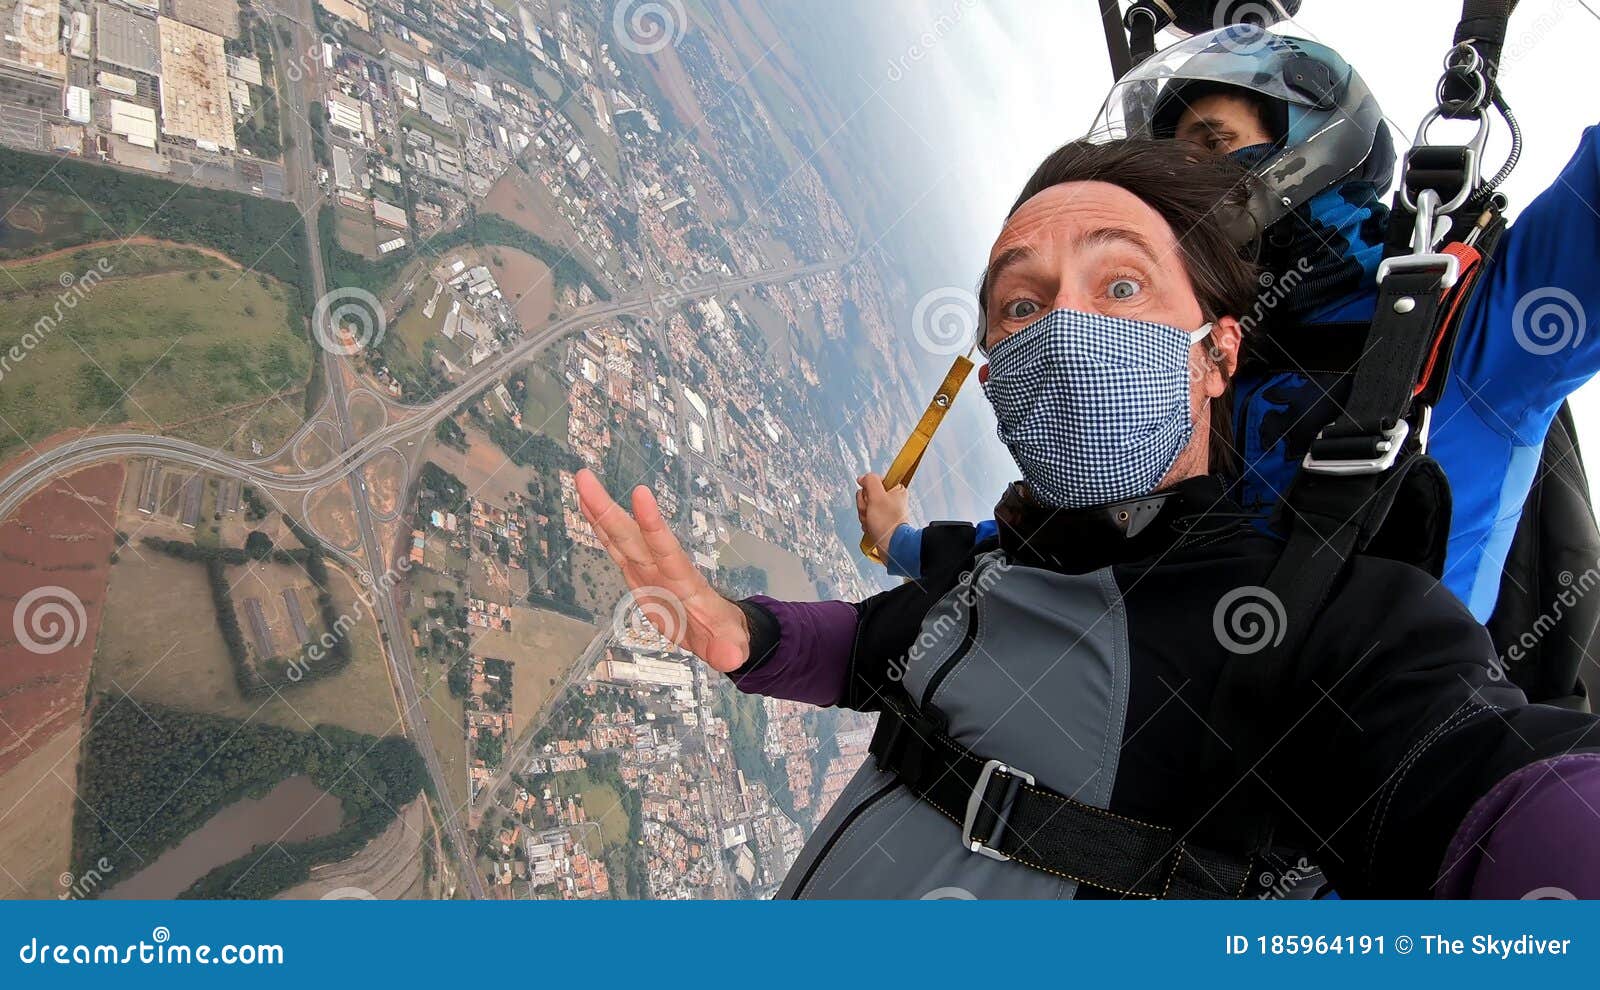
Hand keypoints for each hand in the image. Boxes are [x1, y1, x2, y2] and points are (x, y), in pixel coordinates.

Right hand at [575, 469, 750, 671]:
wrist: (718, 629)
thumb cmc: (725, 636)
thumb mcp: (731, 648)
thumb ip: (729, 650)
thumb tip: (731, 657)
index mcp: (684, 583)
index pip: (667, 551)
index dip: (653, 526)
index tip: (640, 494)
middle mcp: (663, 569)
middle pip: (633, 537)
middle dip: (610, 510)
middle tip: (585, 477)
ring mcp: (648, 570)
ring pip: (621, 537)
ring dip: (600, 510)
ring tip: (581, 480)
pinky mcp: (637, 575)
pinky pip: (616, 548)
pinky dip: (600, 528)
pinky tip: (585, 505)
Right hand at [856, 472, 909, 559]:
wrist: (891, 545)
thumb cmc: (887, 522)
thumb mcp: (877, 496)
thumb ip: (870, 481)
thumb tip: (863, 478)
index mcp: (895, 489)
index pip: (874, 481)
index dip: (868, 489)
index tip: (871, 498)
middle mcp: (891, 498)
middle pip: (867, 493)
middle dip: (865, 504)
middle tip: (871, 511)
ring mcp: (885, 510)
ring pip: (865, 506)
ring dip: (864, 514)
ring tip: (872, 521)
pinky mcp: (880, 520)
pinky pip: (866, 516)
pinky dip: (866, 522)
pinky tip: (871, 527)